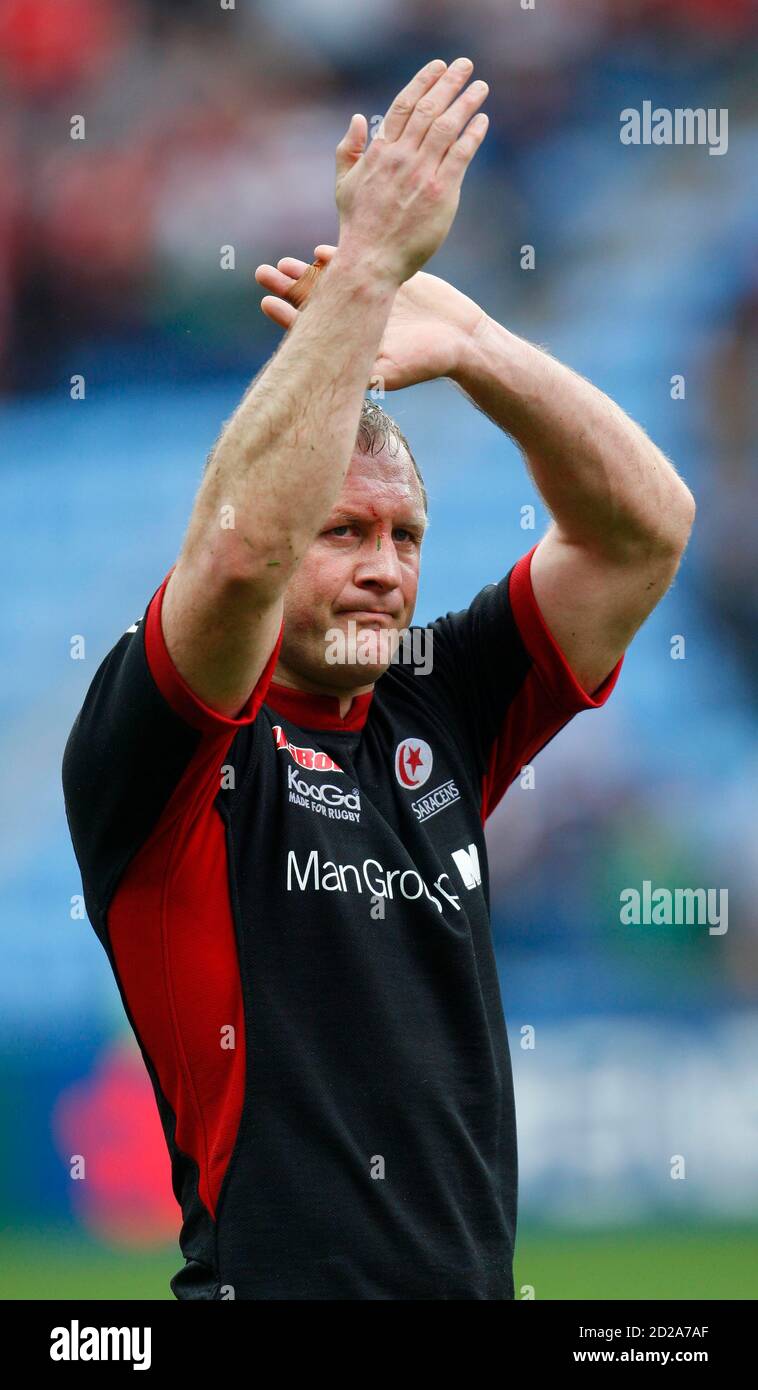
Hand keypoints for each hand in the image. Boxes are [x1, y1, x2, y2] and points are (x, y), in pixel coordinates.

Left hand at [255, 244, 487, 389]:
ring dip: (304, 273)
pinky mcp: (387, 280)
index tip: (266, 304)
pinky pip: (358, 265)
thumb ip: (366, 372)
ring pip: (330, 283)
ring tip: (281, 263)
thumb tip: (337, 381)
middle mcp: (356, 320)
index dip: (287, 316)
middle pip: (313, 303)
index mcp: (351, 342)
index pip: (311, 329)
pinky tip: (319, 251)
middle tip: (261, 273)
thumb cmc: (430, 361)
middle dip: (287, 288)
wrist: (464, 339)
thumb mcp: (395, 370)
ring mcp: (370, 299)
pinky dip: (338, 259)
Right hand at [331, 56, 488, 285]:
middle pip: (429, 108)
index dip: (423, 81)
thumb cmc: (357, 226)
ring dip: (466, 102)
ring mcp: (422, 174)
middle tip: (465, 65)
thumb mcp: (343, 184)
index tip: (439, 67)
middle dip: (449, 82)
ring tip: (480, 87)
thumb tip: (358, 119)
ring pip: (447, 126)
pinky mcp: (441, 193)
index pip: (404, 105)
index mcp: (380, 152)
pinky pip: (461, 155)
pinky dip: (473, 134)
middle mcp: (401, 157)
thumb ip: (349, 150)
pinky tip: (482, 120)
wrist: (371, 261)